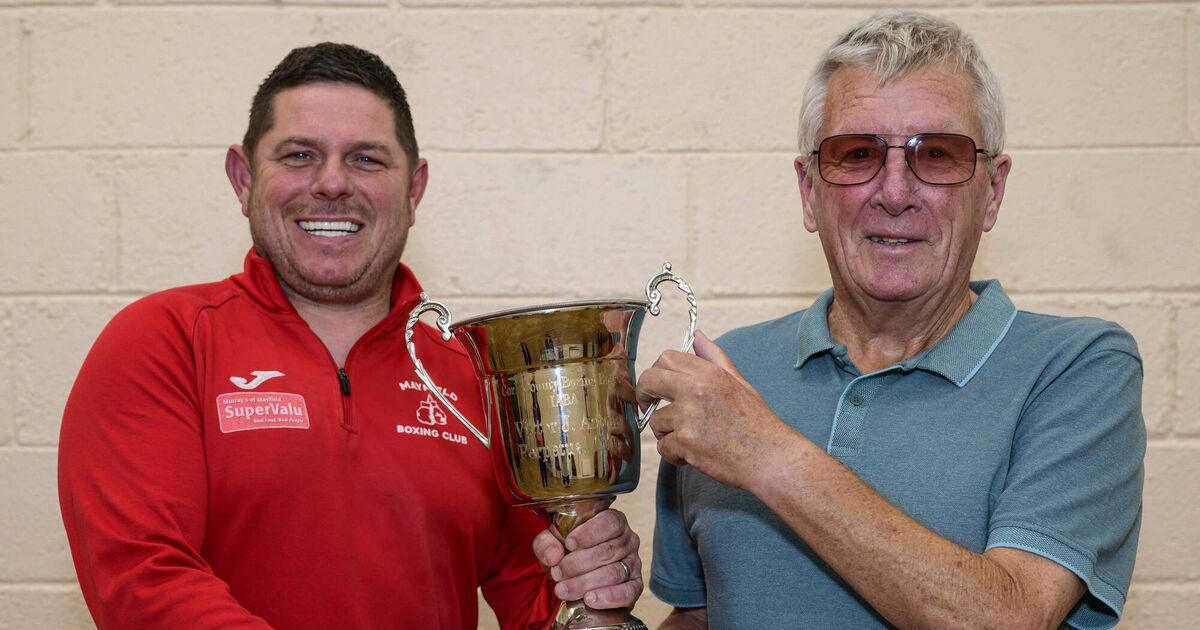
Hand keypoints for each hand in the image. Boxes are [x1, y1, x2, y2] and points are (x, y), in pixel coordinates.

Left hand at [532, 508, 642, 608]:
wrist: (575, 575)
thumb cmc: (567, 552)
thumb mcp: (552, 541)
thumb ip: (546, 544)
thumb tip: (554, 556)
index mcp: (613, 521)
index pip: (610, 522)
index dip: (590, 533)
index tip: (569, 544)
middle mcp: (628, 540)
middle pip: (608, 551)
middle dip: (579, 564)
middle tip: (558, 573)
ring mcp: (633, 563)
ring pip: (614, 573)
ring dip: (586, 583)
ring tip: (564, 590)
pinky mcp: (635, 586)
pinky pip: (629, 592)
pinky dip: (610, 597)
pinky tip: (590, 599)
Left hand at [636, 330, 791, 489]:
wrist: (770, 458)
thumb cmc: (757, 424)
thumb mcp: (739, 383)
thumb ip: (715, 358)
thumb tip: (698, 336)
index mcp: (709, 374)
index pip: (666, 358)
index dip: (657, 371)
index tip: (658, 385)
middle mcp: (697, 390)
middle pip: (649, 380)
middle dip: (644, 394)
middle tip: (649, 407)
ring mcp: (689, 417)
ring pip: (655, 421)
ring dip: (667, 433)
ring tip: (691, 439)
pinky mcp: (686, 443)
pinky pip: (663, 447)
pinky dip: (674, 455)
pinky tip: (694, 455)